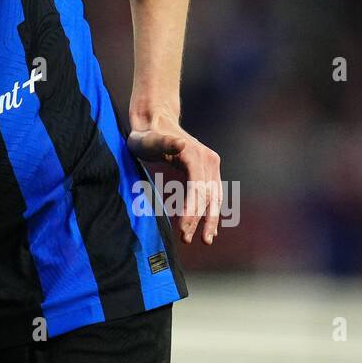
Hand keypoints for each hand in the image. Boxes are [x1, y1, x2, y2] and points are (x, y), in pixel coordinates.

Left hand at [127, 114, 221, 244]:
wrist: (156, 122)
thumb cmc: (147, 134)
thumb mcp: (148, 139)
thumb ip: (162, 142)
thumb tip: (181, 143)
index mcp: (195, 155)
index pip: (198, 188)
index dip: (192, 210)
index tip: (183, 229)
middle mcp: (208, 160)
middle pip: (209, 196)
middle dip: (200, 220)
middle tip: (186, 239)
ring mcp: (211, 166)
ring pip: (214, 198)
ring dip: (209, 220)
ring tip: (203, 240)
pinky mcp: (208, 172)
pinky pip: (213, 195)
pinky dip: (211, 212)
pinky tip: (209, 229)